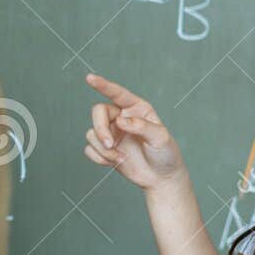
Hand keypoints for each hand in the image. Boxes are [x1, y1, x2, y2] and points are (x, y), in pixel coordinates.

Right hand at [82, 73, 187, 191]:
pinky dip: (100, 158)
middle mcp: (122, 117)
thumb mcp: (160, 138)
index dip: (103, 85)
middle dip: (100, 128)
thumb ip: (142, 126)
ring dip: (103, 148)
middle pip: (98, 112)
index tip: (89, 77)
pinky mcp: (105, 148)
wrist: (161, 177)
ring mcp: (112, 133)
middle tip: (109, 143)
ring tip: (121, 158)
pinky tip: (116, 162)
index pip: (118, 93)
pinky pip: (89, 148)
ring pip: (92, 132)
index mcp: (137, 108)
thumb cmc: (165, 153)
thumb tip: (120, 120)